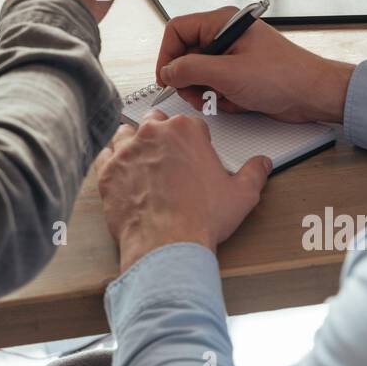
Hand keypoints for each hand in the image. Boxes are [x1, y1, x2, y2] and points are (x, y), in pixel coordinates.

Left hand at [97, 110, 271, 271]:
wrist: (167, 245)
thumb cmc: (201, 219)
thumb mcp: (241, 195)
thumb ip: (254, 173)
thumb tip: (262, 164)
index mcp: (185, 131)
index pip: (190, 123)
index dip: (195, 140)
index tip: (195, 155)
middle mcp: (153, 133)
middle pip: (155, 120)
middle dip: (162, 134)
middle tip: (169, 157)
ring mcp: (126, 150)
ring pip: (126, 133)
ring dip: (134, 143)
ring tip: (143, 162)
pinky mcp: (107, 170)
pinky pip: (104, 155)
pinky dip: (112, 161)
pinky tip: (121, 173)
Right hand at [155, 6, 354, 122]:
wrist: (313, 95)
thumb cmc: (283, 76)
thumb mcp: (229, 74)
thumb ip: (191, 70)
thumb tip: (167, 71)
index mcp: (222, 22)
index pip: (178, 30)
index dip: (167, 54)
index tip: (166, 78)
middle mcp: (225, 35)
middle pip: (185, 54)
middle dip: (188, 79)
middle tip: (196, 95)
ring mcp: (232, 55)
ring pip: (198, 73)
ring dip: (204, 92)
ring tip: (220, 100)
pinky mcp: (239, 74)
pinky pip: (214, 85)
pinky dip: (220, 98)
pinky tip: (236, 102)